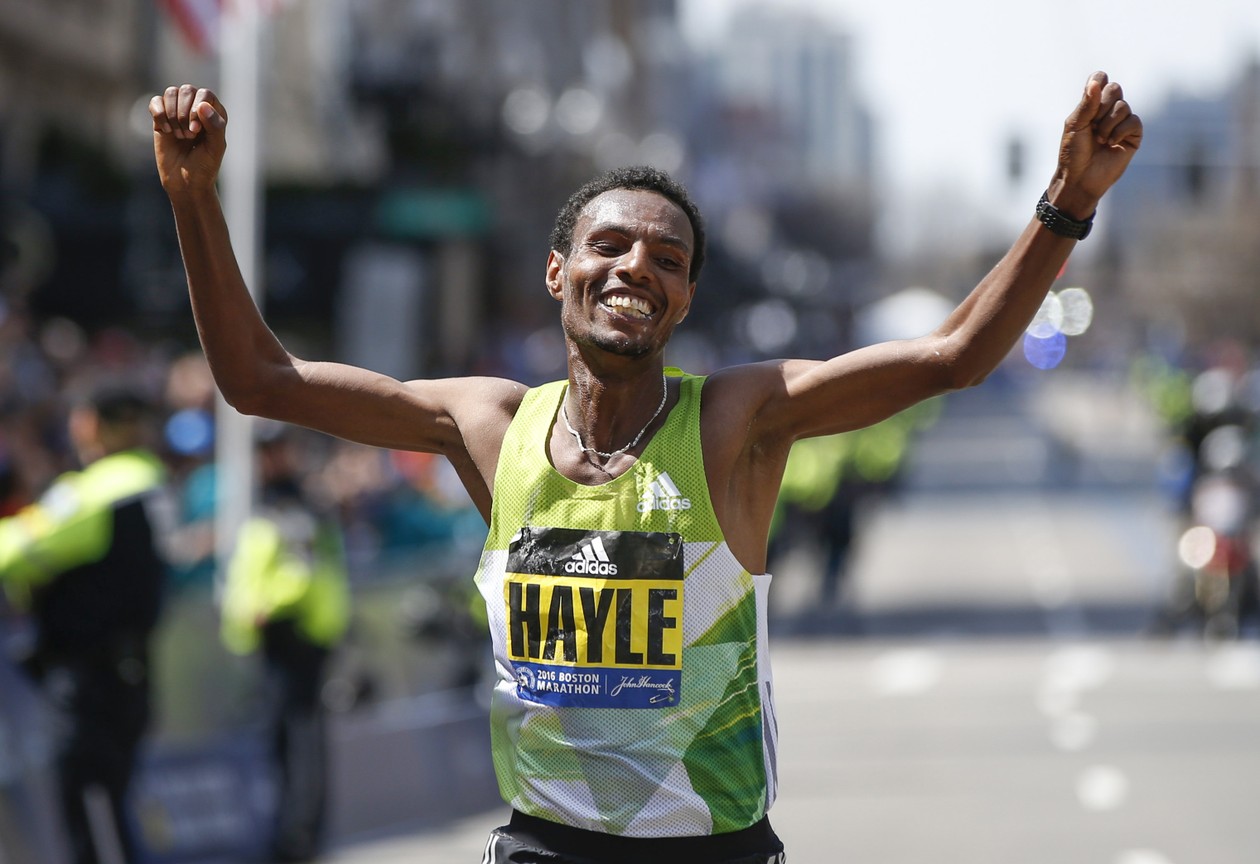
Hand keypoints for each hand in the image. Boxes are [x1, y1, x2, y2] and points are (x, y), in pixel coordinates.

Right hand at [149, 84, 227, 195]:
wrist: (185, 183)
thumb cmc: (205, 166)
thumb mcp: (215, 148)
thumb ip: (215, 126)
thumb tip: (203, 105)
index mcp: (214, 113)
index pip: (205, 94)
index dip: (197, 108)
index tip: (196, 132)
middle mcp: (196, 108)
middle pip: (187, 90)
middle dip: (184, 113)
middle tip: (188, 136)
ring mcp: (178, 112)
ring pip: (171, 92)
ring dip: (173, 114)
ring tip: (179, 136)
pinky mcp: (161, 119)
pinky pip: (156, 102)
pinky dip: (159, 114)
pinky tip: (166, 131)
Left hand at [1051, 71, 1142, 216]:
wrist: (1080, 178)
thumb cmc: (1073, 153)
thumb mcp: (1075, 125)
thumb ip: (1087, 104)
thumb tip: (1096, 82)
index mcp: (1092, 104)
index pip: (1100, 78)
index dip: (1097, 83)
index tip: (1090, 98)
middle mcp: (1108, 110)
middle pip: (1115, 88)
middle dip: (1101, 107)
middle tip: (1092, 125)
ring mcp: (1122, 122)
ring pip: (1123, 106)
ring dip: (1107, 124)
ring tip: (1099, 140)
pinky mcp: (1133, 135)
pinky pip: (1133, 121)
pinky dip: (1119, 132)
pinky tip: (1110, 143)